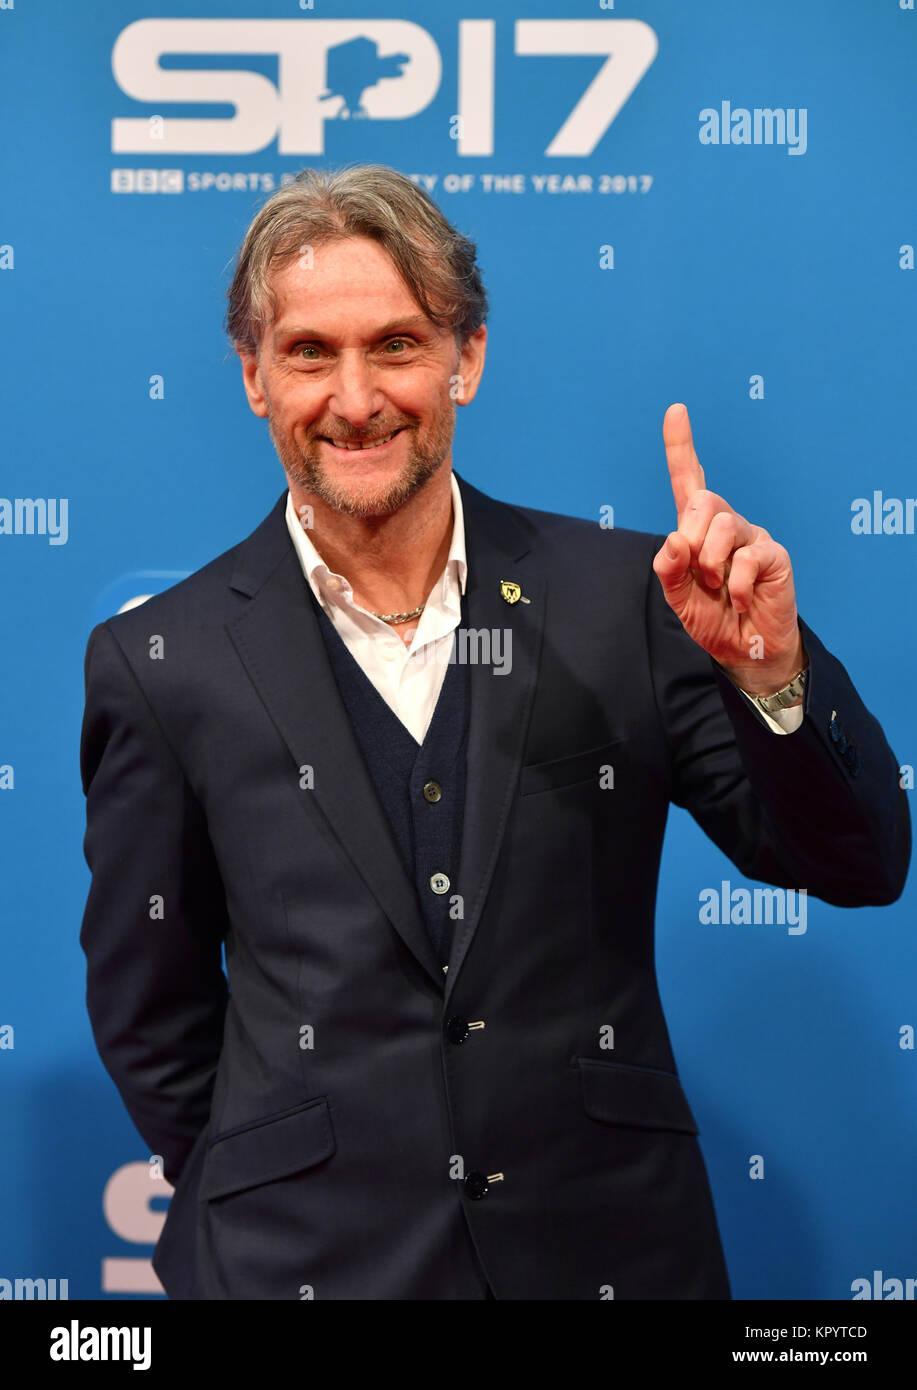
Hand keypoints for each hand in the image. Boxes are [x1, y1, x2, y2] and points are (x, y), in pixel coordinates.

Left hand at [652, 403, 804, 695]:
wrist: (744, 651)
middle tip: (698, 574)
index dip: (680, 446)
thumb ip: (668, 570)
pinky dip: (734, 585)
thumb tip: (673, 540)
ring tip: (718, 589)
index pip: (689, 480)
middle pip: (703, 501)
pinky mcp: (774, 556)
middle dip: (691, 538)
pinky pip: (747, 557)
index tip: (675, 410)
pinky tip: (739, 599)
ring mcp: (753, 537)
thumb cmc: (712, 619)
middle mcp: (727, 525)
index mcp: (697, 530)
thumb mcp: (678, 598)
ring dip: (711, 564)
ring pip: (724, 526)